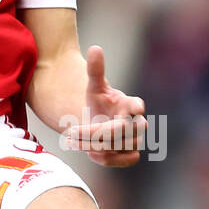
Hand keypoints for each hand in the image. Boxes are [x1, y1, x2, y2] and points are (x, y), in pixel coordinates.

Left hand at [60, 45, 147, 166]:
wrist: (100, 122)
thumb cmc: (99, 103)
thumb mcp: (94, 87)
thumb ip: (96, 70)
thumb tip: (95, 48)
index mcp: (129, 104)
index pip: (137, 105)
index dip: (137, 107)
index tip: (137, 107)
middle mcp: (136, 124)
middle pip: (120, 131)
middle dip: (94, 132)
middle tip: (71, 130)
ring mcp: (134, 140)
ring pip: (116, 146)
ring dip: (91, 144)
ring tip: (71, 139)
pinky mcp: (130, 155)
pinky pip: (120, 160)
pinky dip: (103, 158)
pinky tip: (86, 150)